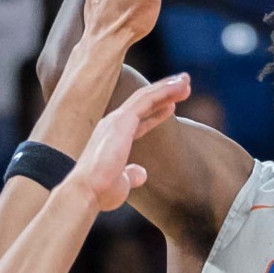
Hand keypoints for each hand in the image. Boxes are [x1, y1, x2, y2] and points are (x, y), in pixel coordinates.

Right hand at [66, 74, 189, 210]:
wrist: (86, 191)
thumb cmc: (101, 191)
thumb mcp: (122, 182)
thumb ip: (132, 174)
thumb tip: (141, 173)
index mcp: (113, 138)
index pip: (138, 120)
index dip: (156, 113)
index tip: (172, 107)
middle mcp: (113, 124)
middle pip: (143, 102)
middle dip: (164, 92)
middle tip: (185, 84)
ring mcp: (117, 120)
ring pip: (146, 96)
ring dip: (168, 87)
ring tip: (187, 81)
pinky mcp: (123, 119)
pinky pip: (147, 98)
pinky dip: (164, 90)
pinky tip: (179, 86)